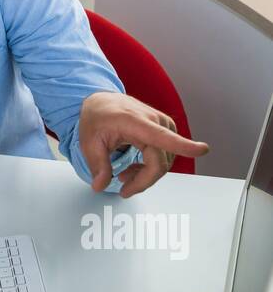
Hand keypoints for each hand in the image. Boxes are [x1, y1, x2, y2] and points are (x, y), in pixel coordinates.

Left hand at [79, 91, 208, 198]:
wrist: (101, 102)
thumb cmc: (97, 118)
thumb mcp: (88, 142)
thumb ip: (97, 165)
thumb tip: (100, 185)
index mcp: (134, 121)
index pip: (161, 136)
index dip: (184, 145)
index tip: (203, 149)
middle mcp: (153, 120)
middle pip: (160, 162)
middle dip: (143, 181)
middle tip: (124, 189)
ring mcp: (163, 124)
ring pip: (164, 162)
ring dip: (146, 175)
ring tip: (125, 175)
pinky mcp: (166, 128)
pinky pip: (165, 155)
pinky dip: (151, 167)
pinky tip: (135, 168)